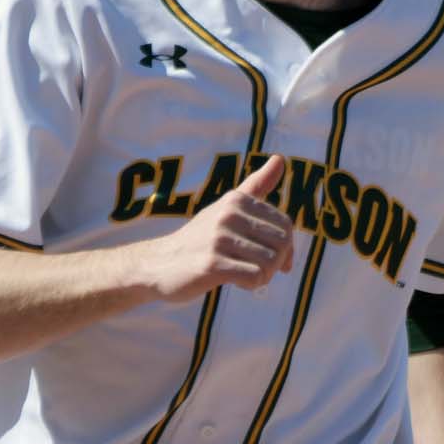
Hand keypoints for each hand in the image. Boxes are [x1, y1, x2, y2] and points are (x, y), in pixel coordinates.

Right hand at [132, 154, 294, 302]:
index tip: (273, 259)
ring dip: (264, 276)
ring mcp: (219, 239)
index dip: (286, 247)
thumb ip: (255, 185)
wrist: (158, 264)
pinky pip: (255, 277)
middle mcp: (229, 215)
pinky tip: (236, 282)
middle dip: (276, 262)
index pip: (285, 225)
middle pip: (282, 243)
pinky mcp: (212, 264)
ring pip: (270, 262)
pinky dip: (252, 285)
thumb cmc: (200, 238)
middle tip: (257, 269)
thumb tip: (280, 158)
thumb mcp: (226, 207)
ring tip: (245, 275)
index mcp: (236, 200)